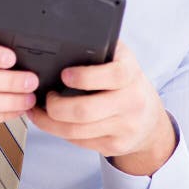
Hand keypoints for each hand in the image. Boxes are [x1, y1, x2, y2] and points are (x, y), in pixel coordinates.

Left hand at [26, 41, 176, 175]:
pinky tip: (52, 123)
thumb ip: (98, 50)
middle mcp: (131, 101)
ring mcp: (124, 126)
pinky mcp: (115, 145)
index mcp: (131, 73)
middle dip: (56, 106)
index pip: (113, 75)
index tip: (64, 75)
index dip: (85, 76)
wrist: (149, 119)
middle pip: (86, 110)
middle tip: (46, 96)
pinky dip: (60, 132)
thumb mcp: (119, 60)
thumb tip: (63, 43)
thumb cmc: (125, 83)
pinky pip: (80, 141)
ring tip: (39, 111)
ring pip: (77, 130)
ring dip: (50, 122)